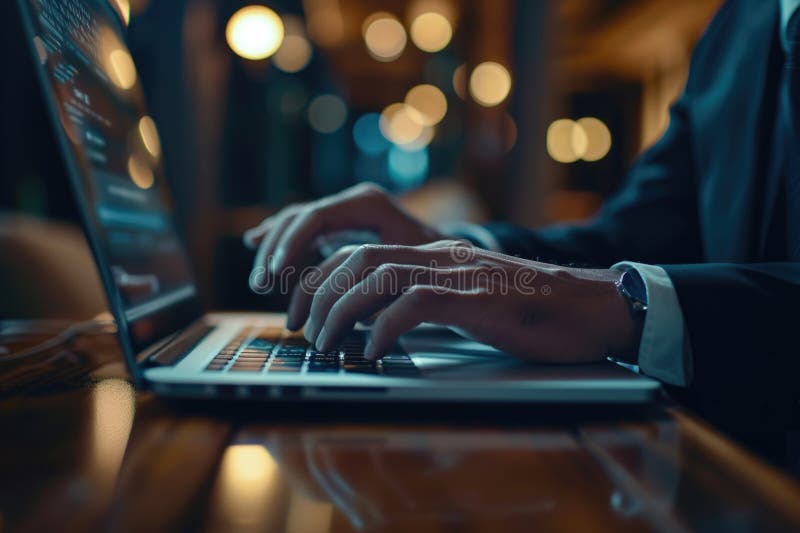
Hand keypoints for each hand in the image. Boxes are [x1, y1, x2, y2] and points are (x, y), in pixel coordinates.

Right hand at [244, 183, 443, 293]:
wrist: (453, 254)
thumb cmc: (437, 263)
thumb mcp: (412, 269)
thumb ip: (378, 280)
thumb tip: (345, 311)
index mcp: (368, 205)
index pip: (316, 217)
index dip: (291, 244)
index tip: (276, 273)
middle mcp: (352, 203)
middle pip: (299, 219)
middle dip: (275, 251)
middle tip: (261, 285)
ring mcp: (344, 214)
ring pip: (295, 225)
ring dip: (273, 252)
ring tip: (260, 284)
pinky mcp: (339, 228)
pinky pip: (301, 231)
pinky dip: (280, 242)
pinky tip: (255, 245)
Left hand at [288, 241, 641, 362]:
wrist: (591, 307)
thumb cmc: (533, 314)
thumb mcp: (468, 302)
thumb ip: (429, 302)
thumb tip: (380, 327)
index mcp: (434, 256)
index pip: (358, 253)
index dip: (320, 280)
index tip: (301, 312)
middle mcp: (439, 256)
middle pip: (356, 258)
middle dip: (317, 293)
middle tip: (302, 331)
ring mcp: (458, 274)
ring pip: (377, 275)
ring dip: (341, 310)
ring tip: (327, 344)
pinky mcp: (476, 298)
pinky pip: (415, 304)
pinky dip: (384, 327)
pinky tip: (374, 352)